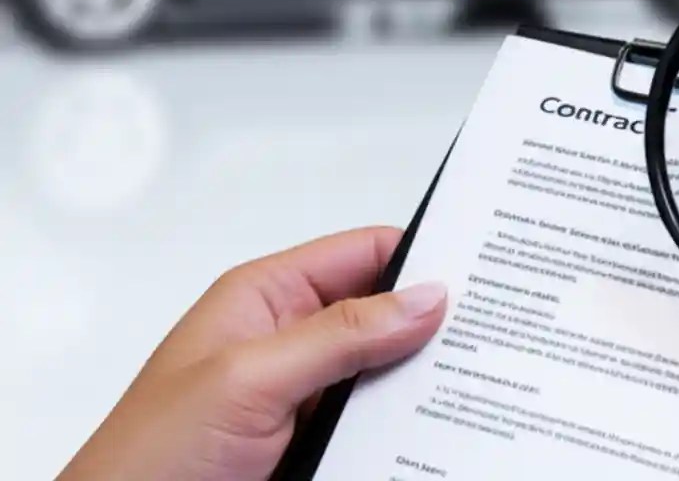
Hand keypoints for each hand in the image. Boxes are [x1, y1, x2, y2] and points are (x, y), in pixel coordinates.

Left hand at [58, 227, 447, 480]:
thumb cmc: (150, 455)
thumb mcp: (249, 378)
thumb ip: (339, 333)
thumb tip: (423, 296)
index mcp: (268, 298)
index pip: (363, 254)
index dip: (422, 254)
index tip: (481, 267)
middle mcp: (292, 340)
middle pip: (386, 315)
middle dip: (435, 322)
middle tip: (496, 329)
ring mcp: (307, 395)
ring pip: (390, 374)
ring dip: (427, 380)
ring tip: (482, 379)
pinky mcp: (318, 444)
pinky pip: (381, 424)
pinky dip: (412, 425)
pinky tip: (443, 428)